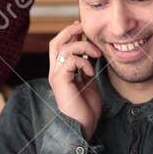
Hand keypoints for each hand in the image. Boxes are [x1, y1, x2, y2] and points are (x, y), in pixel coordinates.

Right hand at [46, 23, 102, 139]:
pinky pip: (70, 60)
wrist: (83, 127)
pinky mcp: (60, 81)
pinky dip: (83, 62)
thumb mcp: (89, 84)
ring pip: (64, 48)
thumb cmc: (86, 109)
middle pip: (56, 42)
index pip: (60, 46)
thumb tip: (91, 54)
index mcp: (62, 72)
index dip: (70, 34)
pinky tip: (90, 72)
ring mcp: (56, 76)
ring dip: (83, 46)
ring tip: (96, 55)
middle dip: (70, 31)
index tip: (83, 29)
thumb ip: (86, 69)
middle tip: (83, 26)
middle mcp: (55, 72)